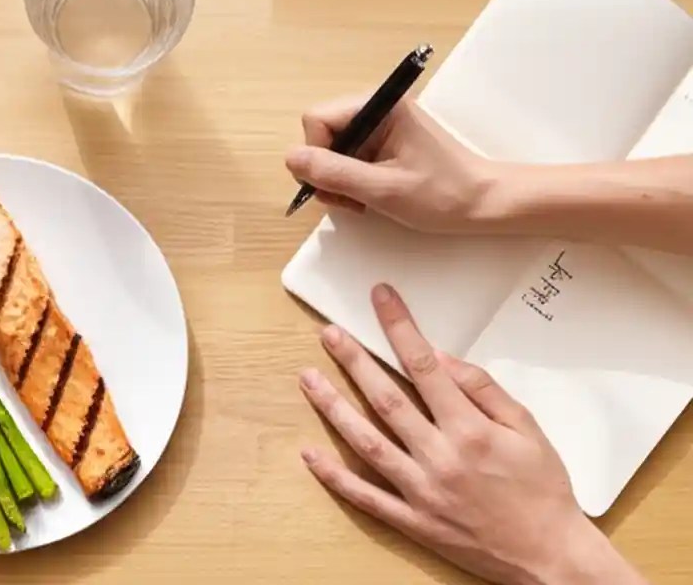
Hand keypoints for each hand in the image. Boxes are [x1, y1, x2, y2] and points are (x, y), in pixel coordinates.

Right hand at [285, 94, 503, 232]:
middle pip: (320, 135)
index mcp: (381, 107)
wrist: (486, 204)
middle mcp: (377, 109)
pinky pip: (347, 159)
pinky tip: (367, 198)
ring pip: (330, 150)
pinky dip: (349, 183)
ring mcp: (380, 128)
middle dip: (326, 171)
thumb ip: (335, 172)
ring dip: (337, 182)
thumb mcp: (383, 189)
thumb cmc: (443, 195)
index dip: (316, 154)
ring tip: (362, 203)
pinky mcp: (383, 145)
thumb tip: (291, 158)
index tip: (334, 184)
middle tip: (350, 200)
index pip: (316, 119)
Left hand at [298, 284, 646, 584]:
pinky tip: (309, 453)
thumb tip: (442, 358)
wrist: (550, 558)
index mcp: (471, 430)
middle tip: (329, 333)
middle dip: (354, 361)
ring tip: (308, 378)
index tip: (381, 299)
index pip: (425, 366)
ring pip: (366, 442)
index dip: (400, 328)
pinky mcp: (412, 521)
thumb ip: (484, 390)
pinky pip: (365, 496)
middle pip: (386, 399)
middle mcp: (441, 457)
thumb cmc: (542, 489)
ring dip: (333, 408)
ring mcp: (421, 491)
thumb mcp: (528, 429)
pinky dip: (334, 475)